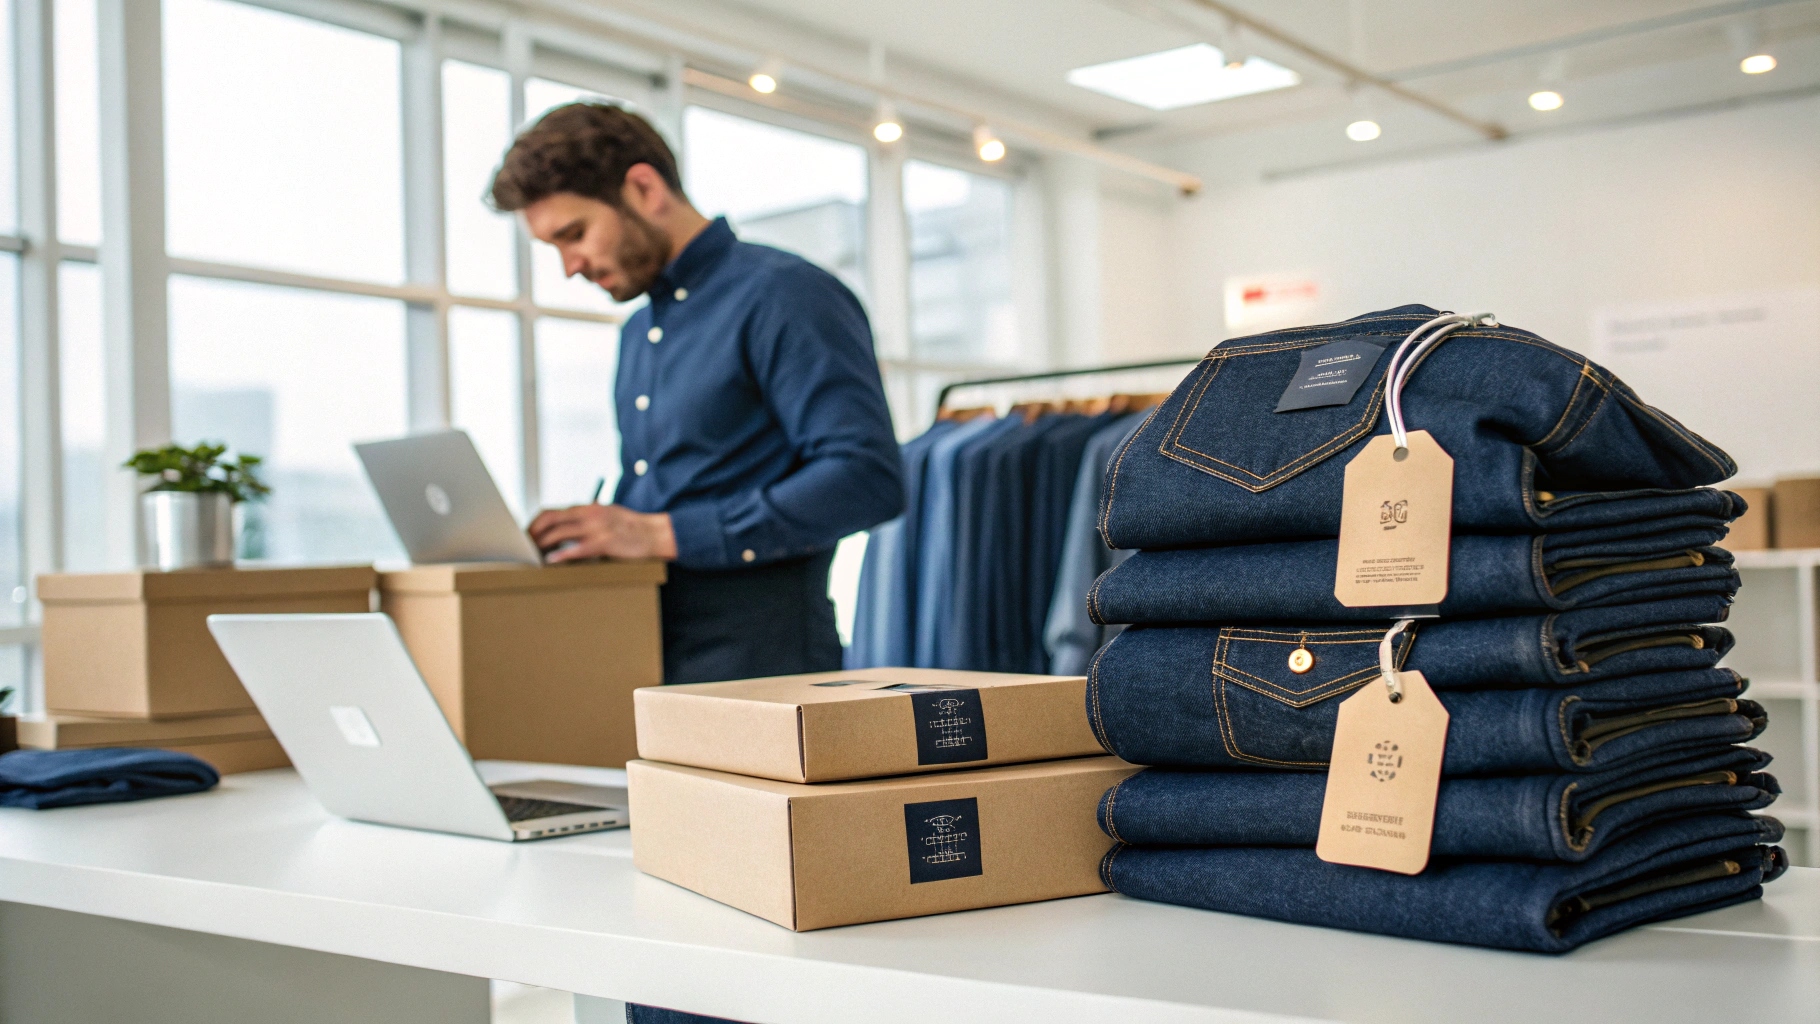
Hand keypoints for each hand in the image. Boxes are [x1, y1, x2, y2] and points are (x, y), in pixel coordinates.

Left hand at [528, 504, 677, 562]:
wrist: (655, 533)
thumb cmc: (631, 528)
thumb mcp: (607, 516)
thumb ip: (587, 520)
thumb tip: (567, 529)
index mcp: (588, 508)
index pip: (553, 511)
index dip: (535, 523)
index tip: (526, 535)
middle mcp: (590, 514)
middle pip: (551, 519)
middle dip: (533, 532)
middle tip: (524, 546)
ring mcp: (597, 527)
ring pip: (560, 532)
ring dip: (542, 544)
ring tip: (533, 555)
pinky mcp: (605, 542)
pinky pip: (578, 548)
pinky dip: (561, 554)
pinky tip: (551, 561)